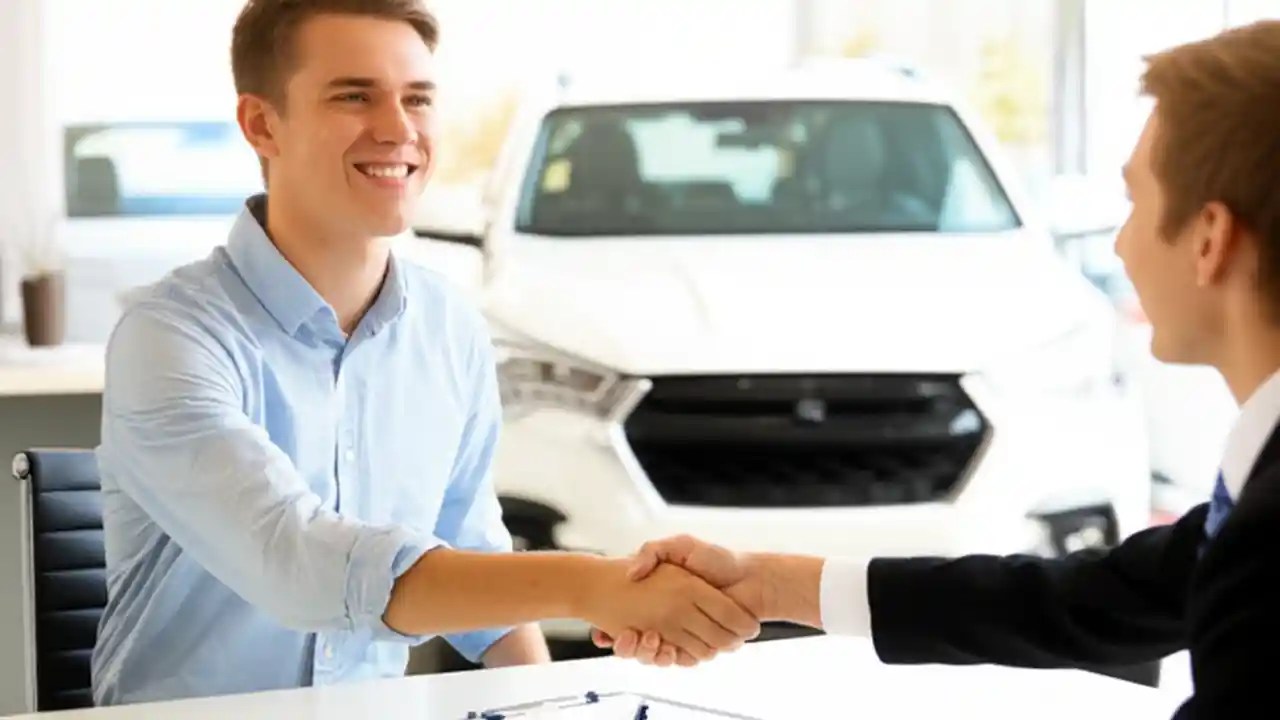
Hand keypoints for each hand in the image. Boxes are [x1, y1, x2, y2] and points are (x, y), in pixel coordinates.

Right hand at [578, 558, 758, 663]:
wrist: (752, 578)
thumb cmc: (718, 559)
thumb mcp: (679, 546)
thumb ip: (651, 551)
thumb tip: (631, 573)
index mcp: (663, 597)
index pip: (629, 617)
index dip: (612, 628)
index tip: (603, 632)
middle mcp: (671, 618)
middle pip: (638, 642)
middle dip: (627, 645)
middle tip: (623, 636)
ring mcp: (685, 633)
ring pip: (657, 654)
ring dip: (648, 652)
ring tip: (646, 637)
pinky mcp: (701, 645)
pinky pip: (681, 658)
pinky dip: (673, 657)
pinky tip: (667, 647)